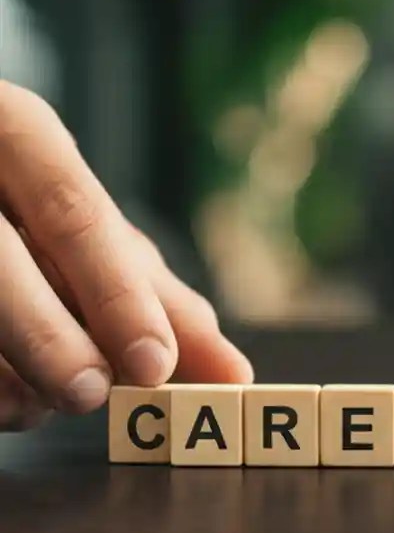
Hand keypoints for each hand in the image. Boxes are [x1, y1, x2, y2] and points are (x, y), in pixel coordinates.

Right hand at [0, 81, 251, 430]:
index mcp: (17, 130)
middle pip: (2, 259)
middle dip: (49, 339)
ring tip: (39, 402)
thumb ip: (146, 289)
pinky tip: (0, 396)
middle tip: (90, 394)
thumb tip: (232, 369)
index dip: (116, 294)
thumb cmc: (8, 197)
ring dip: (5, 375)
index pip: (76, 213)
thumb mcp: (72, 222)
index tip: (155, 365)